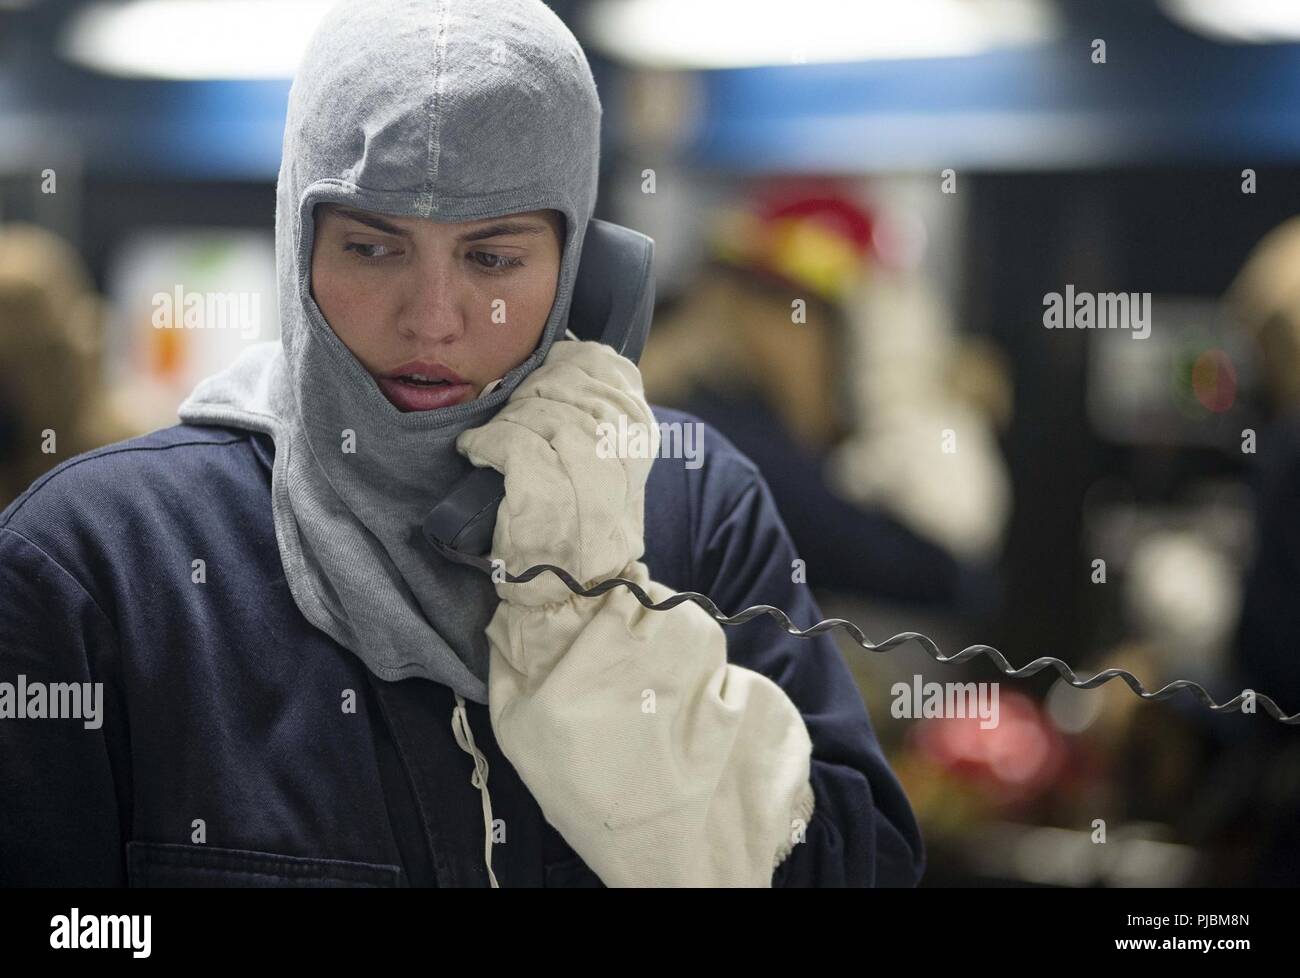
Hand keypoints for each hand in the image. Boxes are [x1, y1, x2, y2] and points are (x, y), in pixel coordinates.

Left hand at [456, 339, 658, 606]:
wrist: (572, 593)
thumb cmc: (581, 524)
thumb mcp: (608, 459)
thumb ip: (599, 409)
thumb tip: (564, 353)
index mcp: (640, 431)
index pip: (600, 363)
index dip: (560, 365)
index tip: (540, 385)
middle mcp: (620, 449)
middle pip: (562, 384)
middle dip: (528, 395)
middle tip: (513, 418)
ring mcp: (586, 472)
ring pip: (534, 412)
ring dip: (505, 422)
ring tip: (496, 442)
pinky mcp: (546, 493)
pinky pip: (508, 441)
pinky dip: (484, 443)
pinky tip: (478, 451)